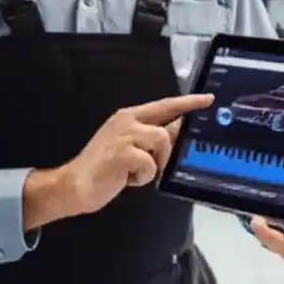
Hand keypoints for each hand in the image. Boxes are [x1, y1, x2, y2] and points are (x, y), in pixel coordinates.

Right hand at [23, 94, 213, 228]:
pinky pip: (150, 165)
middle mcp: (126, 121)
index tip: (207, 99)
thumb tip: (177, 130)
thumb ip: (152, 138)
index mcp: (128, 117)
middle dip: (168, 149)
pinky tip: (127, 179)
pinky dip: (143, 177)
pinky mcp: (122, 152)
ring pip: (161, 143)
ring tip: (134, 173)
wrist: (75, 184)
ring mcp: (124, 135)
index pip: (164, 105)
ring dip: (154, 165)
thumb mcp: (131, 148)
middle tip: (159, 165)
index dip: (187, 102)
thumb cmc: (103, 168)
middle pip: (166, 127)